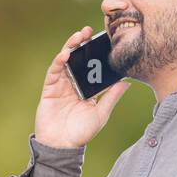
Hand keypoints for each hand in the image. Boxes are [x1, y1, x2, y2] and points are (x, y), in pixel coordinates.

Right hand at [34, 26, 131, 148]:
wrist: (62, 146)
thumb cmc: (82, 133)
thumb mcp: (101, 113)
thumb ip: (112, 97)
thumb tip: (127, 82)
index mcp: (86, 88)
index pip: (91, 66)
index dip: (96, 53)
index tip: (104, 40)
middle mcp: (73, 83)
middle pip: (78, 59)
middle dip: (82, 44)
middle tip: (90, 30)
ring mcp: (61, 85)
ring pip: (65, 61)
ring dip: (71, 47)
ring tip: (79, 36)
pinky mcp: (50, 88)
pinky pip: (54, 71)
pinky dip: (59, 61)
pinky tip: (65, 53)